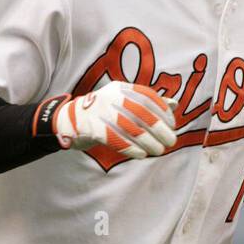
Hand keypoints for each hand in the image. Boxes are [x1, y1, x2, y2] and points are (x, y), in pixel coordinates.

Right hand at [54, 82, 177, 157]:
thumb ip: (148, 103)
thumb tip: (174, 104)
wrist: (68, 121)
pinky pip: (115, 139)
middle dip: (159, 128)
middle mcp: (110, 96)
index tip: (172, 124)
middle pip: (140, 112)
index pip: (147, 96)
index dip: (163, 110)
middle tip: (171, 141)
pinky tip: (141, 154)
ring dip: (148, 141)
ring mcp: (100, 111)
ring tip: (159, 151)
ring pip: (129, 127)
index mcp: (121, 88)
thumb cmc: (104, 114)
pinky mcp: (92, 128)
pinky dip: (130, 148)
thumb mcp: (124, 103)